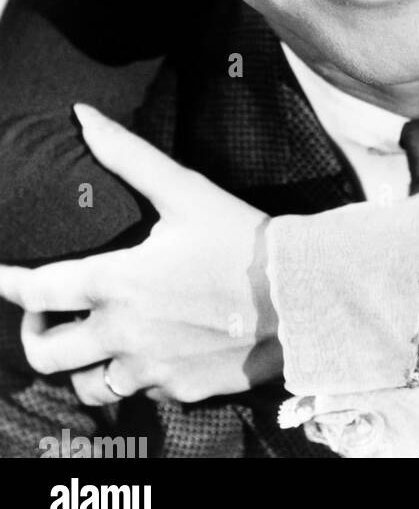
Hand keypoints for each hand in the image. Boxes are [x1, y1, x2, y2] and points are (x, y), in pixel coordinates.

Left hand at [0, 104, 281, 404]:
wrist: (300, 294)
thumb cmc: (241, 237)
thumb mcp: (185, 190)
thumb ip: (129, 155)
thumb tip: (84, 117)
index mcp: (117, 282)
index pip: (38, 290)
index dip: (9, 284)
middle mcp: (122, 332)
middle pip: (46, 353)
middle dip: (35, 334)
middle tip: (45, 317)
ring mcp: (149, 368)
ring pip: (85, 385)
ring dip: (80, 365)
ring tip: (93, 343)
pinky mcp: (178, 389)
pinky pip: (139, 391)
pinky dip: (135, 375)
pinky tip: (151, 352)